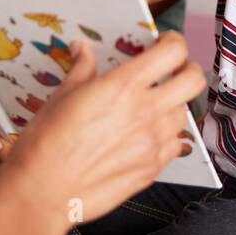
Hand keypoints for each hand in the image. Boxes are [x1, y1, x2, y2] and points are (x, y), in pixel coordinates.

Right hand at [0, 32, 205, 226]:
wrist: (42, 192)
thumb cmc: (45, 146)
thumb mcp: (61, 97)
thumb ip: (82, 70)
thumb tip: (83, 51)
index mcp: (122, 87)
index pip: (172, 52)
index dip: (174, 42)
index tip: (166, 43)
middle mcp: (144, 111)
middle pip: (193, 80)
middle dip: (188, 70)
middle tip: (174, 71)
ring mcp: (152, 142)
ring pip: (184, 113)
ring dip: (174, 105)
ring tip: (153, 107)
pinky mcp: (152, 168)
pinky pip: (175, 145)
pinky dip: (167, 137)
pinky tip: (147, 136)